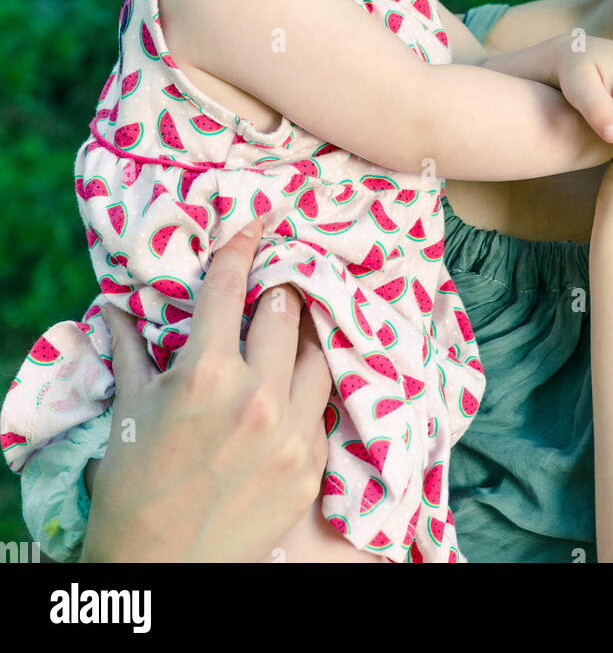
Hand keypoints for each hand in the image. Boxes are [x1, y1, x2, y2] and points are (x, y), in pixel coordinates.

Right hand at [81, 218, 331, 562]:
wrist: (160, 569)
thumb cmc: (135, 483)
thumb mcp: (131, 406)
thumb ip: (133, 347)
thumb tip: (117, 302)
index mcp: (205, 372)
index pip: (231, 286)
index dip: (244, 244)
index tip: (260, 217)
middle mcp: (255, 396)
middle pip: (285, 311)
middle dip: (278, 290)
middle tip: (275, 282)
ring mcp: (290, 434)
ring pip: (316, 355)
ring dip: (302, 339)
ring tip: (291, 332)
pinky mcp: (311, 467)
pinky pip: (322, 407)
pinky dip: (308, 391)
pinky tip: (294, 387)